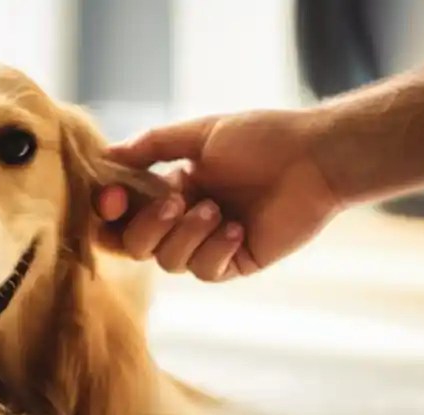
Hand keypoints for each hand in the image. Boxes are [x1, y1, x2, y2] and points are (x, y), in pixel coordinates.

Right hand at [96, 109, 343, 280]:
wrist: (316, 157)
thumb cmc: (263, 139)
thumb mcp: (200, 134)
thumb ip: (152, 146)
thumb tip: (106, 157)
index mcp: (171, 190)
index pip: (123, 215)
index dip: (110, 213)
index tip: (112, 197)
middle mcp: (184, 221)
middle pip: (135, 246)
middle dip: (146, 228)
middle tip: (173, 202)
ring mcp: (209, 245)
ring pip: (168, 262)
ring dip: (186, 235)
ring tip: (217, 210)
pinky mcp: (235, 263)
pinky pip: (205, 271)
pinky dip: (215, 249)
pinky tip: (238, 228)